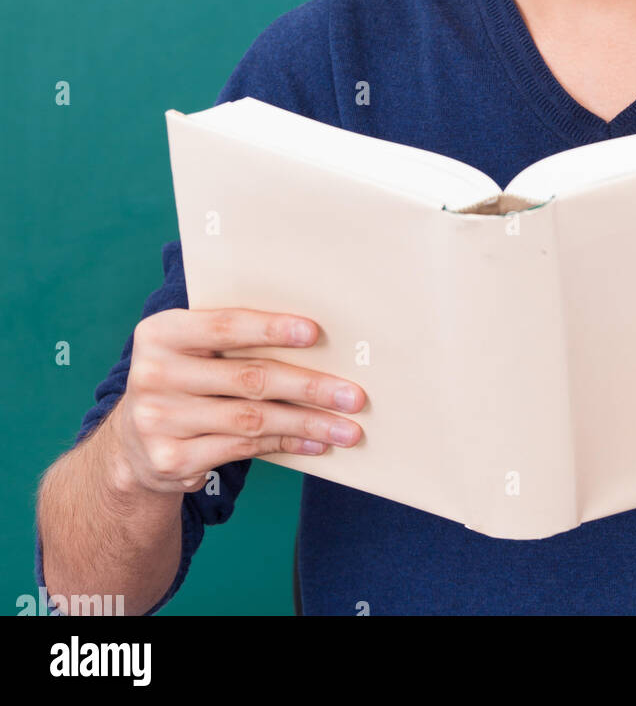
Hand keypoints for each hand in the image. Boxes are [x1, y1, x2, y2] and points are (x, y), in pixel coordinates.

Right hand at [114, 308, 366, 494]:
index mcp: (161, 333)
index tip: (315, 333)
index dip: (271, 328)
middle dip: (309, 387)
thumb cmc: (184, 379)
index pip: (224, 325)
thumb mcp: (191, 349)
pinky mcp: (171, 460)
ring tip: (348, 427)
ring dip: (307, 423)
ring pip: (252, 419)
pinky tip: (316, 444)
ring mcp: (159, 421)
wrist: (131, 444)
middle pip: (249, 378)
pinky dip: (286, 444)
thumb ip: (232, 339)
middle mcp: (154, 375)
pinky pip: (242, 449)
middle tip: (354, 396)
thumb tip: (316, 340)